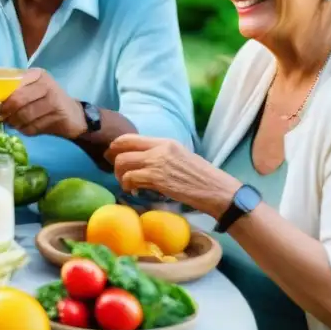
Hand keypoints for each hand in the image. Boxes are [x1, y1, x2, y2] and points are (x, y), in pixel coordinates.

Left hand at [0, 68, 86, 138]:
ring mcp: (54, 101)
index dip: (3, 98)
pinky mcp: (59, 118)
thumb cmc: (47, 101)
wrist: (74, 115)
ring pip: (24, 116)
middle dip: (7, 112)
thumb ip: (17, 91)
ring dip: (15, 123)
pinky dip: (26, 130)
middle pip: (17, 101)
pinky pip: (33, 128)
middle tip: (3, 118)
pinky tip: (26, 128)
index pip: (13, 85)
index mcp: (38, 75)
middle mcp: (47, 85)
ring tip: (14, 124)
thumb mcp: (33, 90)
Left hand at [106, 135, 240, 217]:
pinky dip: (128, 186)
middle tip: (119, 174)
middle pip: (121, 150)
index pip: (129, 138)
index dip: (115, 147)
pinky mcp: (157, 179)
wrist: (218, 190)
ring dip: (120, 176)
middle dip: (115, 164)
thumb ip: (162, 155)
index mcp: (165, 142)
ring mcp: (157, 163)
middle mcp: (159, 149)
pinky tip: (135, 191)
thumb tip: (143, 160)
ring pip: (123, 164)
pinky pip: (131, 179)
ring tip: (128, 184)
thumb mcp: (181, 157)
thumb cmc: (202, 178)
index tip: (113, 156)